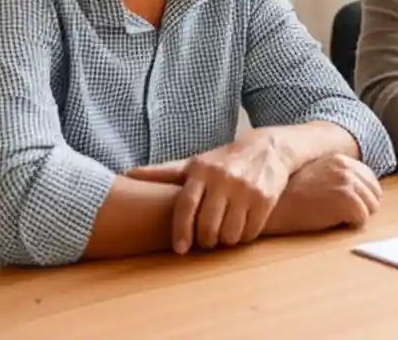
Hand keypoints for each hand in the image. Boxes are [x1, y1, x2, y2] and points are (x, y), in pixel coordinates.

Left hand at [127, 132, 291, 253]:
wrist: (269, 149)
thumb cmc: (224, 161)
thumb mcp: (196, 164)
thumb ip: (165, 173)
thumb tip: (129, 174)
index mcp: (202, 171)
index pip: (186, 206)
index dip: (181, 231)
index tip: (180, 249)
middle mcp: (223, 179)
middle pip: (207, 225)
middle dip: (205, 240)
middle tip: (206, 242)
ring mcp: (246, 189)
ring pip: (229, 233)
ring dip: (225, 241)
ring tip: (224, 235)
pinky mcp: (265, 198)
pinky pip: (250, 232)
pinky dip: (244, 237)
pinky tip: (241, 229)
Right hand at [265, 154, 382, 234]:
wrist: (274, 205)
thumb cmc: (290, 196)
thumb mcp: (316, 176)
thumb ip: (338, 177)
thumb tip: (359, 191)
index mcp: (340, 160)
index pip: (370, 179)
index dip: (363, 196)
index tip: (352, 206)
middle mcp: (347, 167)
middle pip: (375, 194)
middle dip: (363, 207)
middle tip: (344, 215)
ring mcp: (347, 182)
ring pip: (372, 207)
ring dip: (358, 216)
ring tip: (336, 218)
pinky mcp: (346, 199)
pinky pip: (362, 219)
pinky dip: (352, 225)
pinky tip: (333, 222)